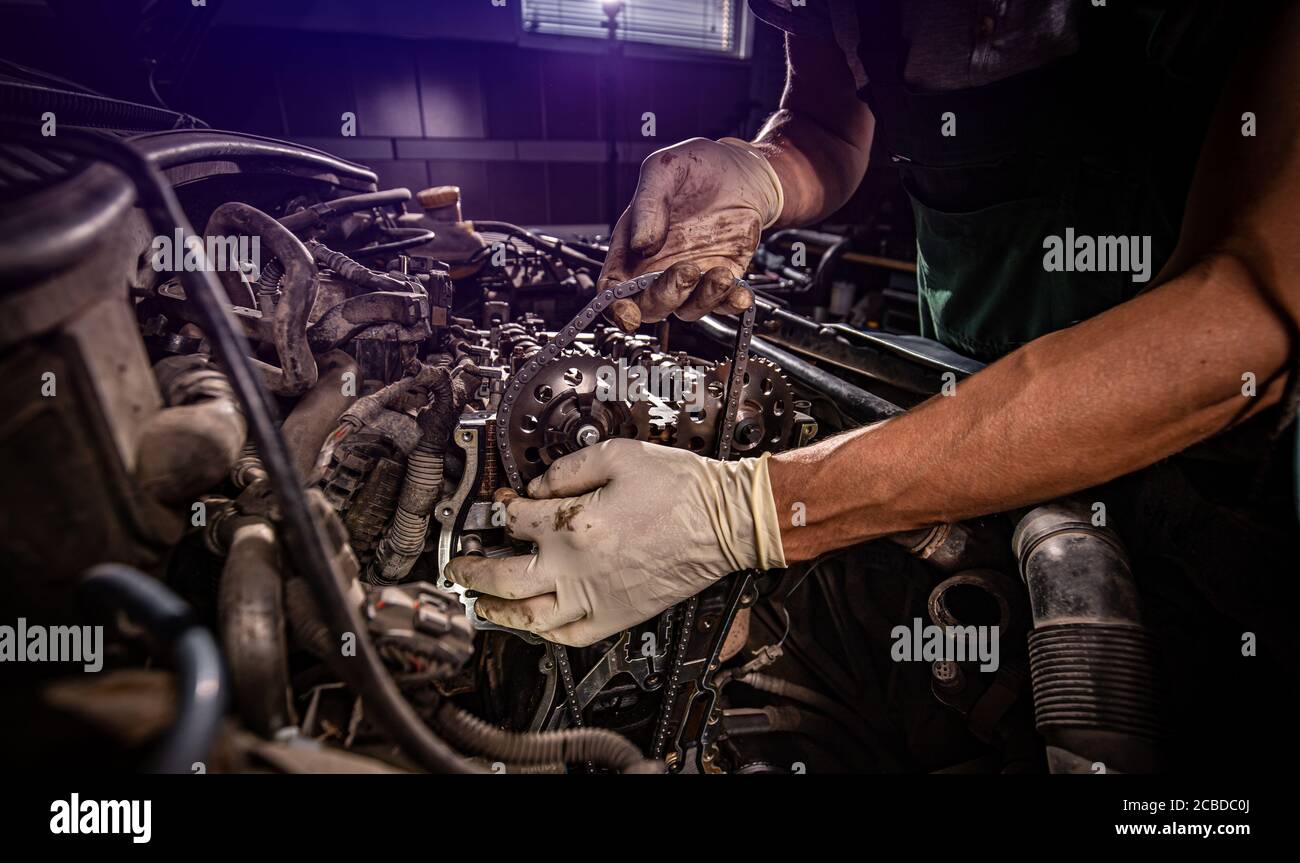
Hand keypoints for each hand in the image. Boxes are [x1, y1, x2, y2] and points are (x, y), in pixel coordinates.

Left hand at [444, 439, 785, 646]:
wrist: (725, 522)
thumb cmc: (682, 489)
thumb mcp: (618, 455)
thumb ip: (567, 468)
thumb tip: (536, 486)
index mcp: (573, 523)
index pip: (514, 518)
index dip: (498, 507)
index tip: (499, 503)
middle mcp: (575, 567)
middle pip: (502, 576)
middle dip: (471, 569)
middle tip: (458, 564)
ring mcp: (594, 598)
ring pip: (527, 617)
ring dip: (494, 610)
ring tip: (477, 602)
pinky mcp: (615, 616)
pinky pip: (567, 636)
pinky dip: (541, 633)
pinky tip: (530, 625)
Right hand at [600, 137, 783, 331]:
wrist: (743, 169)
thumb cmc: (697, 168)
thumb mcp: (663, 170)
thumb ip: (648, 204)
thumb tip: (640, 243)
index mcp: (632, 245)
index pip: (614, 287)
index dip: (616, 306)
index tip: (628, 313)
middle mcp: (659, 266)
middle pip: (650, 305)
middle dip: (664, 297)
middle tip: (685, 270)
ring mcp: (692, 275)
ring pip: (687, 309)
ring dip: (702, 299)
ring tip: (719, 274)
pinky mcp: (722, 277)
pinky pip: (724, 302)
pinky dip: (731, 303)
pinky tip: (740, 292)